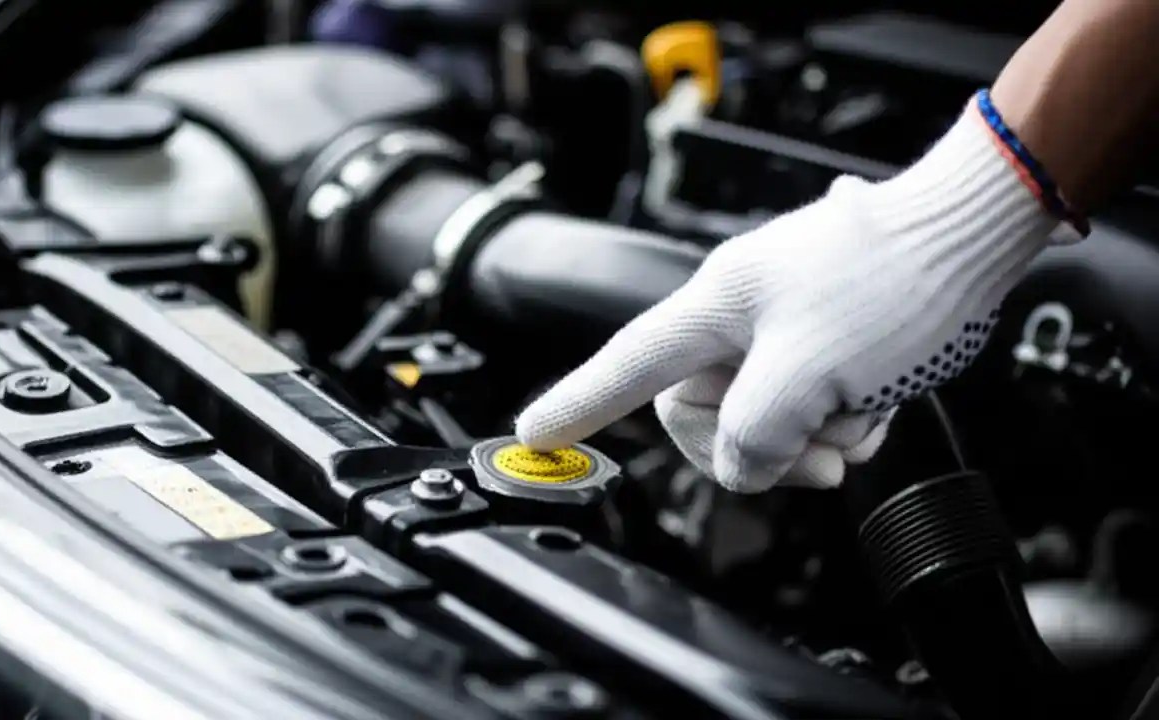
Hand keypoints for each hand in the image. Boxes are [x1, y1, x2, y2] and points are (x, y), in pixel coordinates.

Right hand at [517, 106, 1060, 491]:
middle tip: (818, 462)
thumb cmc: (893, 281)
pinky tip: (875, 403)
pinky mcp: (823, 334)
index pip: (628, 364)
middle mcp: (738, 312)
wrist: (971, 234)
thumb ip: (753, 432)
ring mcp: (782, 322)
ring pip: (764, 414)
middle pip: (706, 411)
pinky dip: (841, 418)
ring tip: (862, 416)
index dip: (577, 403)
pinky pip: (806, 401)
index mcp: (715, 306)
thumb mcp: (810, 372)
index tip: (535, 433)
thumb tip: (741, 464)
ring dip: (816, 434)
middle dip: (762, 448)